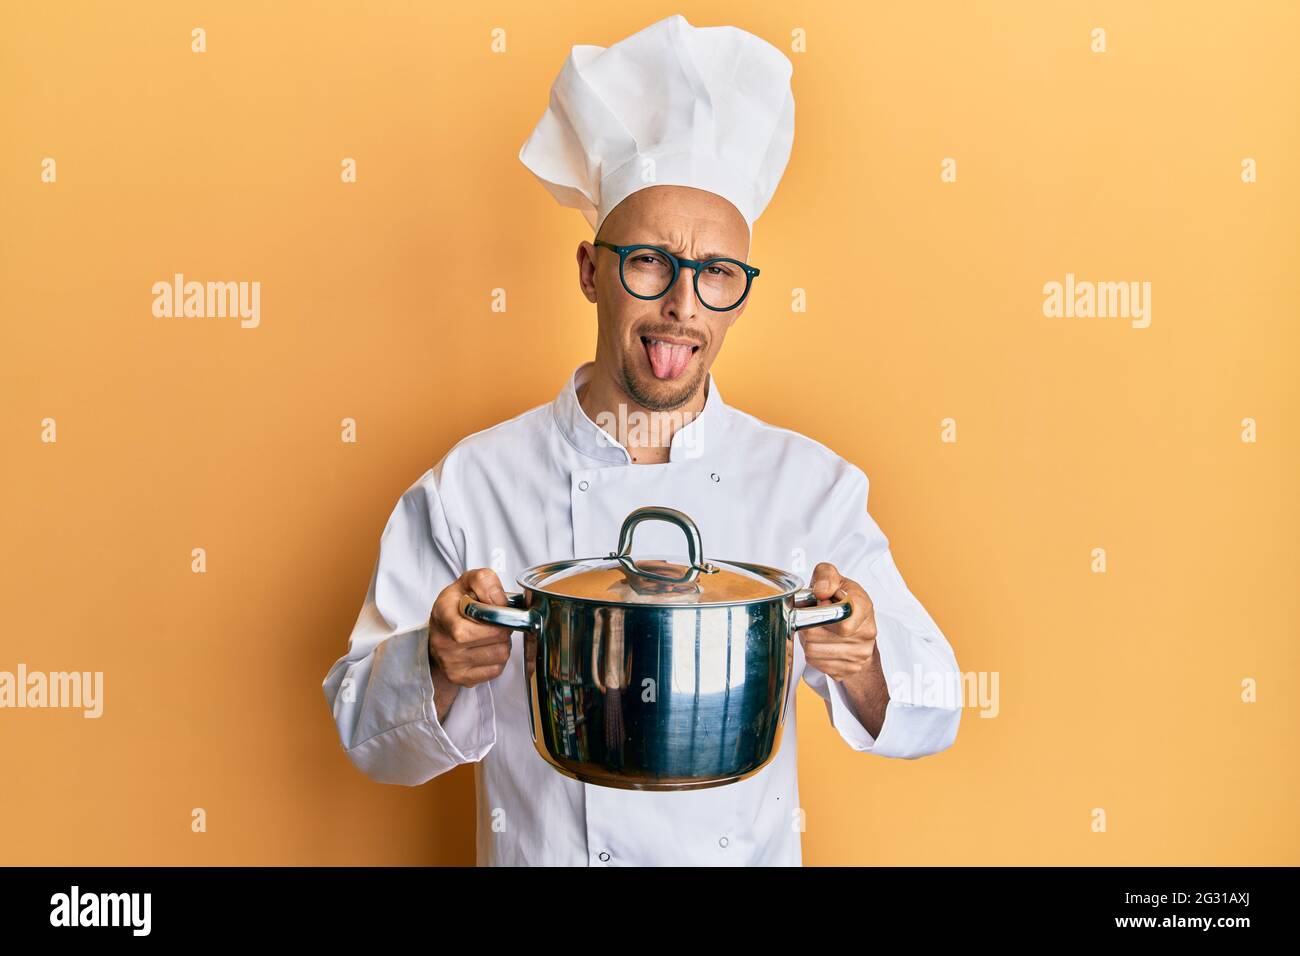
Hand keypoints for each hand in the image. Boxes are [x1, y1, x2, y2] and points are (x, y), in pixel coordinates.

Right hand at [428, 569, 514, 688]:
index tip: (496, 610)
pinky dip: (498, 660)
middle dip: (504, 628)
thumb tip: (500, 603)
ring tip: (491, 636)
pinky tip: (487, 649)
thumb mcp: (467, 582)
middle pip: (497, 637)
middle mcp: (443, 641)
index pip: (476, 619)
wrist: (440, 631)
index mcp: (443, 613)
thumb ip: (485, 581)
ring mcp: (450, 662)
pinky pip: (496, 670)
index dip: (495, 616)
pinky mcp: (460, 678)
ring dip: (503, 644)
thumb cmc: (456, 605)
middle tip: (497, 623)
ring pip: (500, 655)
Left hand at [799, 562, 877, 680]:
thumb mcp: (833, 577)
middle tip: (812, 617)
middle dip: (807, 625)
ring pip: (813, 651)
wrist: (856, 624)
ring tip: (817, 629)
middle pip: (817, 636)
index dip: (820, 613)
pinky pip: (816, 663)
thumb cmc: (841, 599)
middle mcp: (866, 633)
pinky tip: (821, 642)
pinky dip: (812, 653)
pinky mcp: (849, 669)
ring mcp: (859, 654)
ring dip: (807, 640)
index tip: (819, 604)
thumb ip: (825, 576)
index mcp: (864, 607)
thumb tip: (821, 592)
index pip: (841, 620)